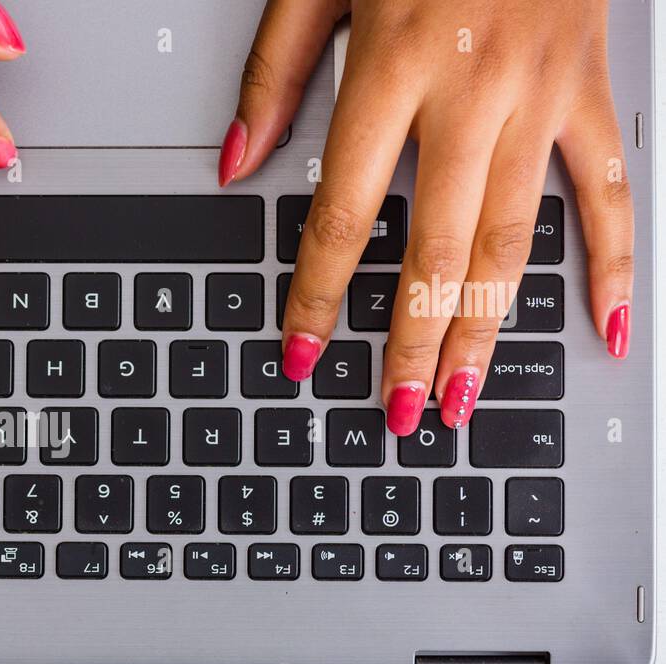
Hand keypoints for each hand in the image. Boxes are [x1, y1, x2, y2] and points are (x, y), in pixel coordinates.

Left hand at [220, 0, 631, 434]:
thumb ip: (273, 75)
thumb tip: (238, 164)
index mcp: (392, 67)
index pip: (346, 214)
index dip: (322, 296)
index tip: (304, 354)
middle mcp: (472, 90)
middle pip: (437, 247)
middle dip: (414, 341)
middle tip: (397, 411)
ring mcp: (541, 94)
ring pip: (513, 238)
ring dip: (488, 329)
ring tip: (467, 398)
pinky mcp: (590, 88)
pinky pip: (608, 190)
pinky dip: (610, 262)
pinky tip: (603, 327)